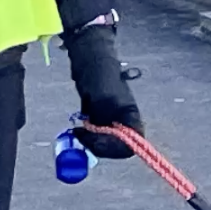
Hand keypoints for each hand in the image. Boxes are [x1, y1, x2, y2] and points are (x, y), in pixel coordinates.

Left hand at [64, 22, 141, 158]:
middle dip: (98, 146)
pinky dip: (85, 136)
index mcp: (132, 119)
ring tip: (78, 130)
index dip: (111, 148)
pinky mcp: (100, 121)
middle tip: (81, 136)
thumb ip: (105, 122)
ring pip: (103, 144)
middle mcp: (124, 124)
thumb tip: (100, 140)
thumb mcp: (105, 99)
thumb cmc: (101, 76)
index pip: (128, 146)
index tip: (93, 140)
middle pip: (115, 148)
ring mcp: (112, 123)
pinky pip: (95, 137)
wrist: (90, 61)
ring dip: (90, 141)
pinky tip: (78, 128)